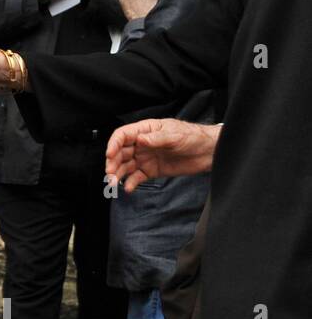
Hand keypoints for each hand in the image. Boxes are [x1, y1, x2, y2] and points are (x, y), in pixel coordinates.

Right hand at [105, 119, 221, 192]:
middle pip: (120, 152)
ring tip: (114, 183)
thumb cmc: (193, 137)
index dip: (113, 144)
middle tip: (110, 174)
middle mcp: (141, 144)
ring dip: (118, 174)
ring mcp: (145, 158)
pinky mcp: (152, 171)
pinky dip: (131, 183)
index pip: (122, 136)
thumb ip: (156, 139)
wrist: (208, 152)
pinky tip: (128, 188)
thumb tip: (139, 140)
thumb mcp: (175, 135)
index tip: (110, 155)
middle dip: (113, 163)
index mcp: (145, 130)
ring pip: (125, 166)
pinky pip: (137, 177)